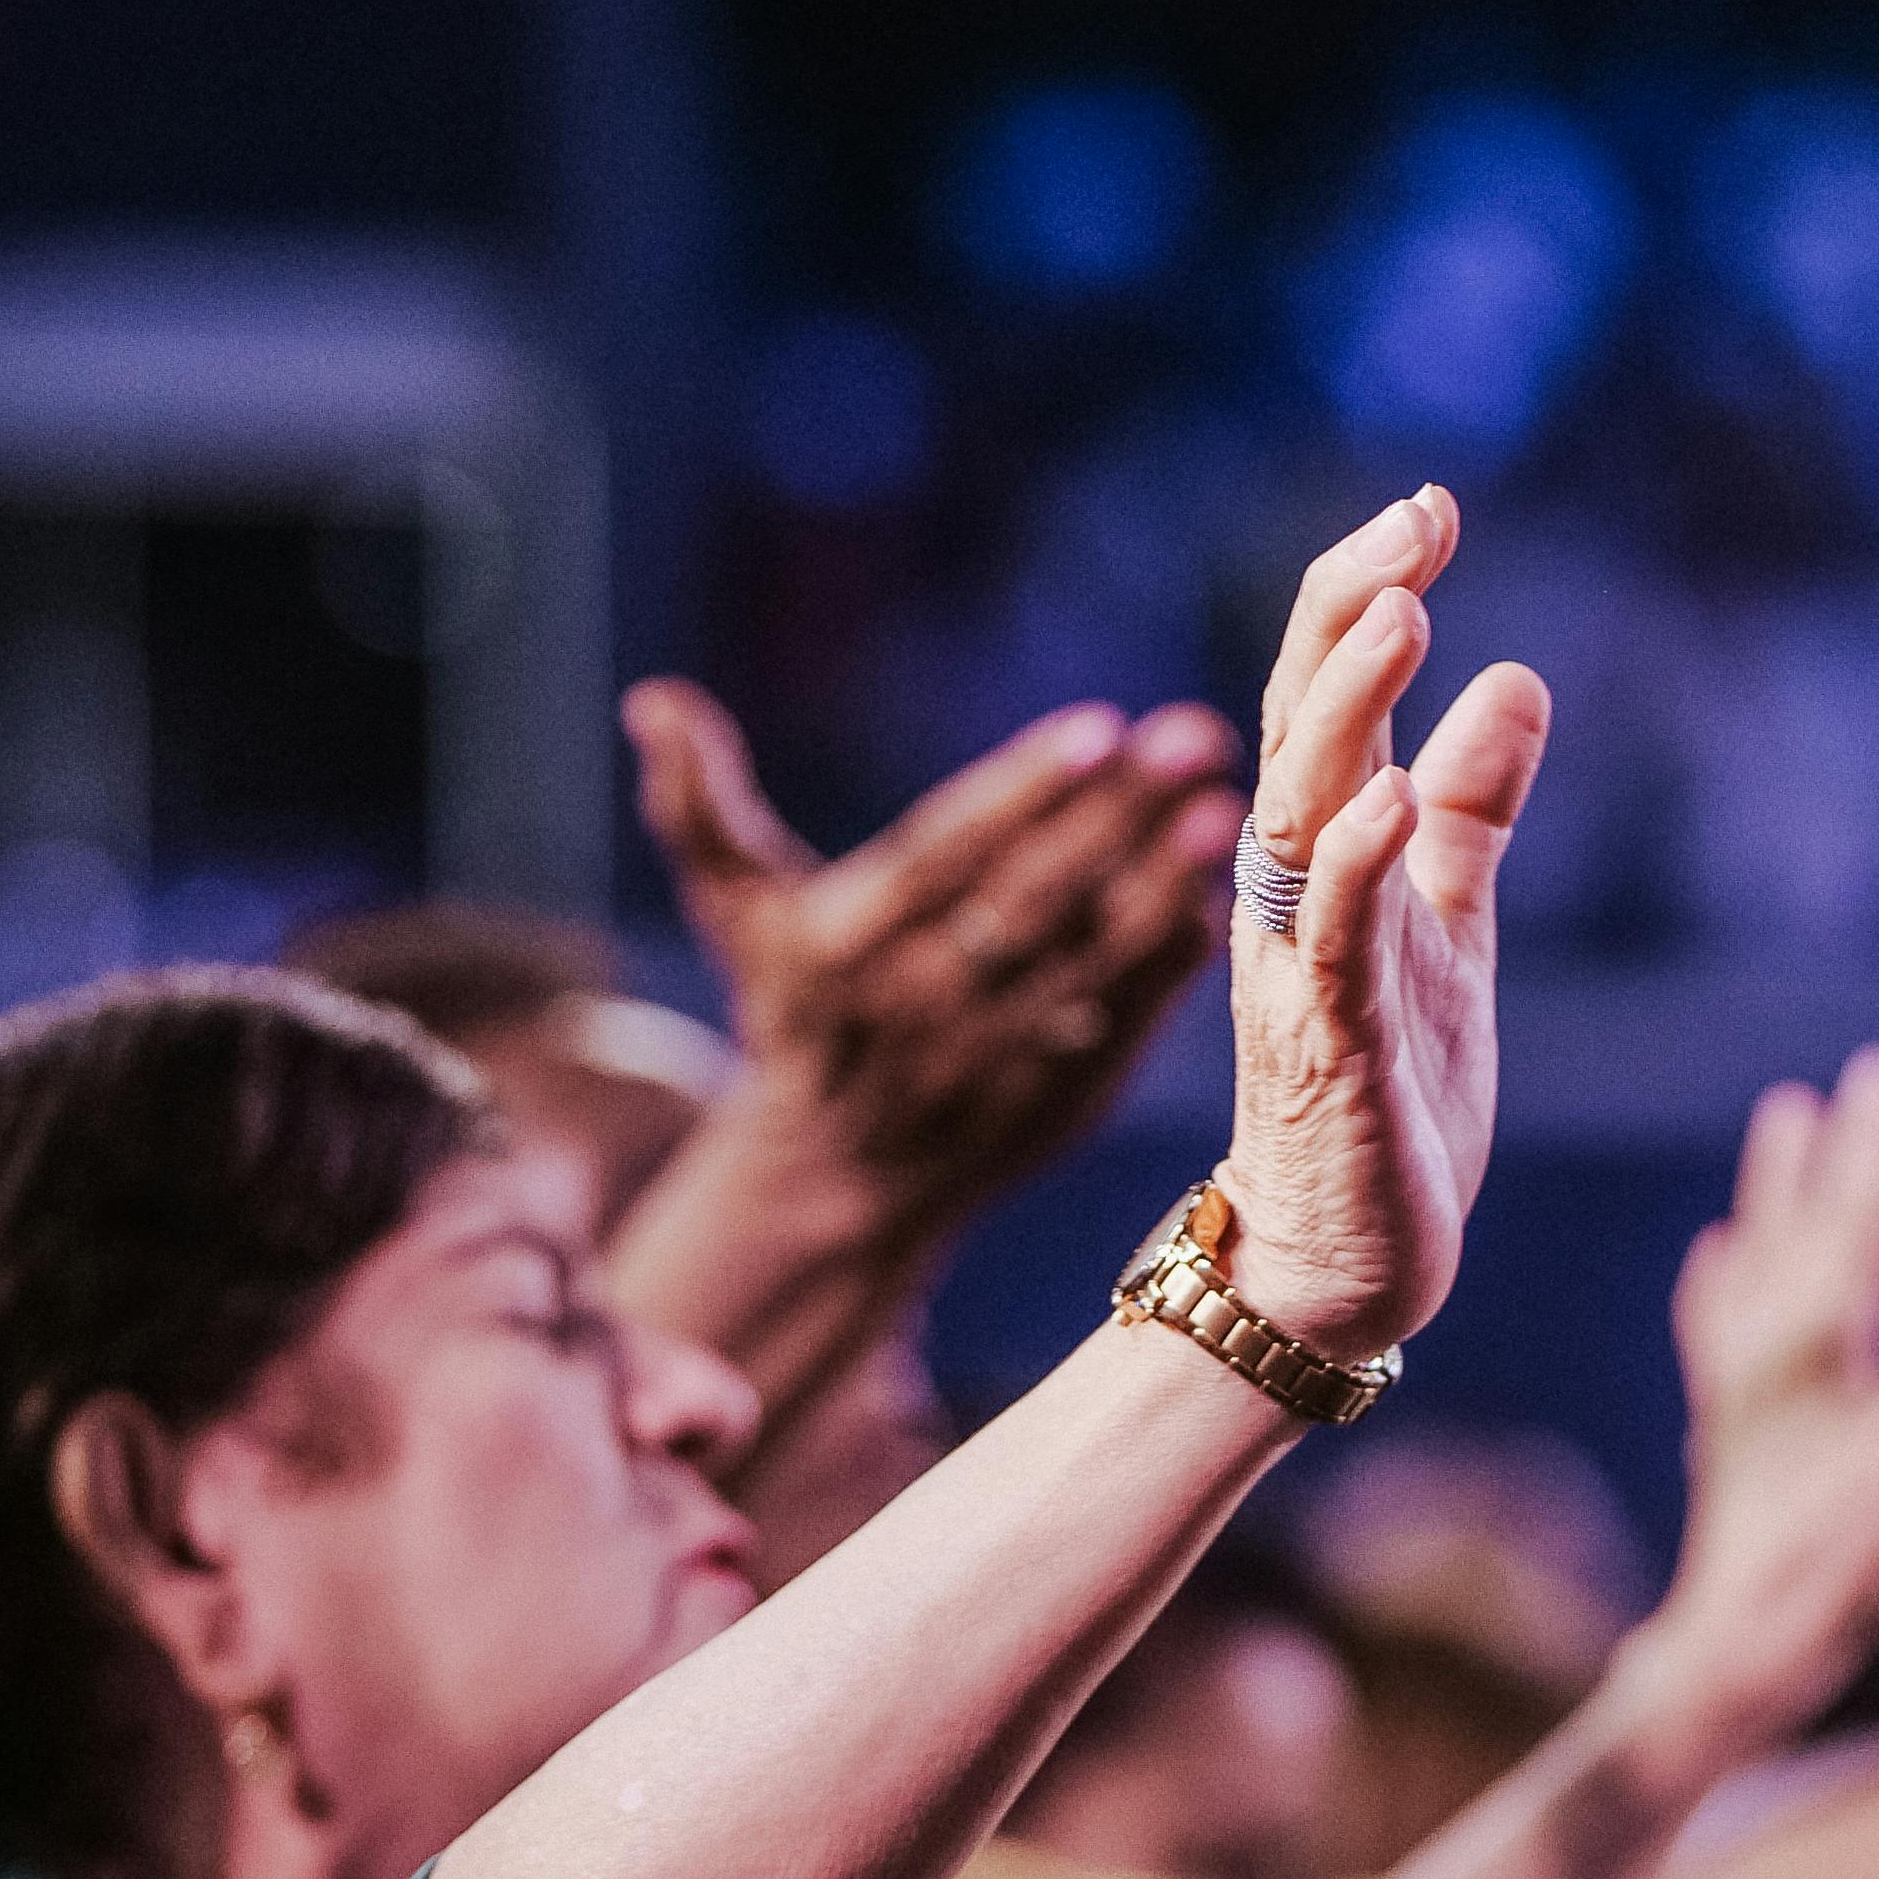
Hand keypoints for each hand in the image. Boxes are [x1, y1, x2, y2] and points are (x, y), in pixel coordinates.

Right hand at [626, 676, 1237, 1229]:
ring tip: (1225, 814)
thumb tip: (652, 702)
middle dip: (1119, 817)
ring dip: (1161, 885)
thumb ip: (700, 806)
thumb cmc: (792, 1006)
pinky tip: (1217, 899)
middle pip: (1032, 897)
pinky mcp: (1058, 1099)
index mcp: (843, 945)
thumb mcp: (736, 913)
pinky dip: (1168, 967)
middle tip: (1199, 737)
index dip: (1022, 792)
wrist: (835, 1176)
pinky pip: (1123, 1024)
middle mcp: (920, 1003)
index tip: (1099, 729)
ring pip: (1089, 962)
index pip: (943, 853)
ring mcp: (995, 1058)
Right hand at [1215, 487, 1552, 1359]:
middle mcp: (1289, 896)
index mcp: (1319, 856)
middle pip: (1300, 723)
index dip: (1369, 595)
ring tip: (1402, 615)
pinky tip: (1390, 802)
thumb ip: (1473, 809)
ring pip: (1301, 814)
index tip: (1431, 510)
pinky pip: (1333, 946)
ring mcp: (1303, 970)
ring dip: (1348, 712)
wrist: (1349, 1259)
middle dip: (1348, 616)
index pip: (1327, 695)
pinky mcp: (1333, 1052)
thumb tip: (1516, 681)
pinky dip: (1355, 867)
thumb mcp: (1448, 923)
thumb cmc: (1392, 1090)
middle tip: (1413, 526)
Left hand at [1641, 1046, 1878, 1746]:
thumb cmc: (1838, 1562)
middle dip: (1850, 1146)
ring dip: (1782, 1185)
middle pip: (1810, 1216)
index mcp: (1817, 1335)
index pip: (1871, 1213)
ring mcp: (1740, 1385)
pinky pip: (1719, 1324)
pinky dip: (1726, 1276)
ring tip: (1785, 1119)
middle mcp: (1766, 1343)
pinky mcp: (1728, 1430)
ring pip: (1759, 1252)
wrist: (1734, 1657)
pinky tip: (1716, 1260)